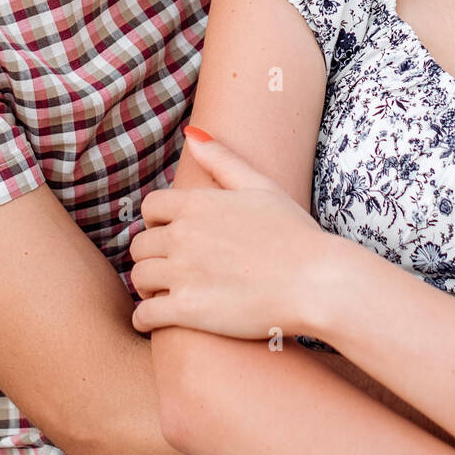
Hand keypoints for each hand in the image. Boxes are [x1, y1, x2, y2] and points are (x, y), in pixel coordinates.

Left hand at [129, 128, 333, 341]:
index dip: (155, 221)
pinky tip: (156, 320)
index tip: (167, 234)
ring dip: (146, 287)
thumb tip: (191, 133)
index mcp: (197, 204)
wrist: (315, 281)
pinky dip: (144, 319)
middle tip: (165, 268)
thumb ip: (222, 159)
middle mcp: (182, 235)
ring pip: (138, 277)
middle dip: (150, 255)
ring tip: (160, 293)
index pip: (150, 207)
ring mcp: (182, 273)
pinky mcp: (186, 310)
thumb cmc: (294, 232)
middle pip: (140, 245)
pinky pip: (144, 315)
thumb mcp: (260, 185)